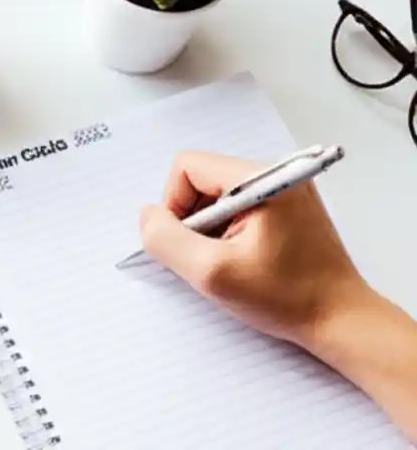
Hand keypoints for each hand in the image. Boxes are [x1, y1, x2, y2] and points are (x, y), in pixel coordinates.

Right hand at [139, 151, 372, 349]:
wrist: (341, 321)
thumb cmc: (287, 298)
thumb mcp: (212, 273)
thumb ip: (167, 240)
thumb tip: (148, 217)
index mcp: (262, 180)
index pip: (188, 167)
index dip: (174, 205)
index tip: (188, 243)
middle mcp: (276, 176)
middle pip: (202, 180)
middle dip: (193, 220)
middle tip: (210, 257)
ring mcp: (285, 191)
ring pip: (218, 196)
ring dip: (211, 230)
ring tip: (230, 262)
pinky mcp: (289, 209)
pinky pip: (239, 208)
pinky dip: (229, 234)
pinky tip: (243, 261)